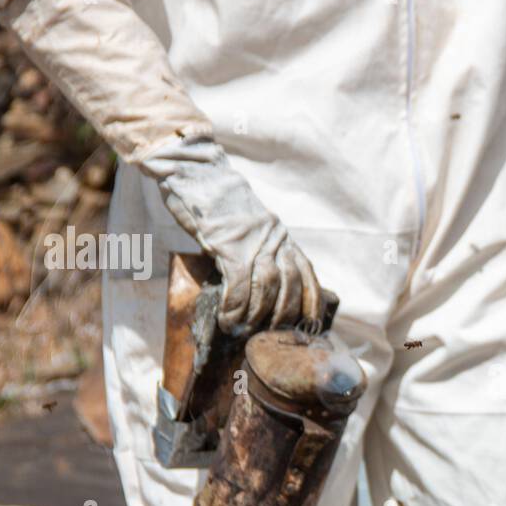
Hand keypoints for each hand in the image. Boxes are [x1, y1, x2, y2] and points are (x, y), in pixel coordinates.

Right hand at [142, 137, 329, 333]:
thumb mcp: (247, 227)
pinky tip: (228, 320)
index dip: (312, 302)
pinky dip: (235, 306)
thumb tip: (259, 283)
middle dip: (283, 315)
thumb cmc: (214, 203)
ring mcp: (253, 239)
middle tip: (269, 334)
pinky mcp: (228, 243)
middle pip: (291, 284)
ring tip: (245, 330)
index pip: (307, 272)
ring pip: (268, 286)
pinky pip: (239, 283)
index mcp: (280, 235)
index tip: (310, 324)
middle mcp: (274, 237)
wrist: (193, 171)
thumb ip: (258, 250)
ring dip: (257, 315)